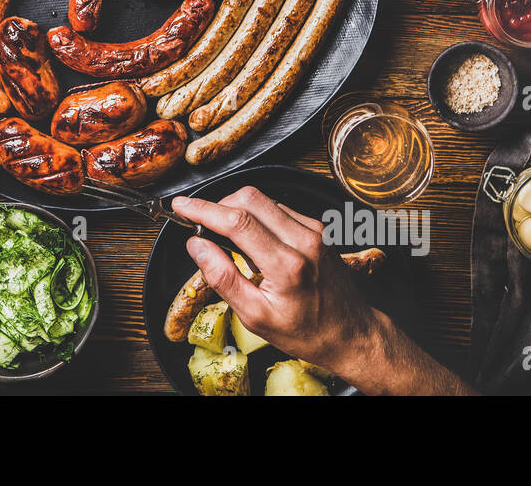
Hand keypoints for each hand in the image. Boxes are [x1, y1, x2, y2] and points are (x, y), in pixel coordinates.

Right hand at [171, 186, 376, 375]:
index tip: (181, 206)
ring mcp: (314, 231)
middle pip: (249, 198)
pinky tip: (256, 243)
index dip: (203, 209)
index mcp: (287, 265)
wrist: (349, 333)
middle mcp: (304, 240)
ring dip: (238, 211)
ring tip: (232, 242)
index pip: (237, 221)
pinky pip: (278, 209)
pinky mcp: (318, 228)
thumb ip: (222, 278)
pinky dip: (258, 217)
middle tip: (202, 224)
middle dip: (218, 205)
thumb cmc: (305, 331)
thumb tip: (197, 246)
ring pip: (263, 200)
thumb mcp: (256, 317)